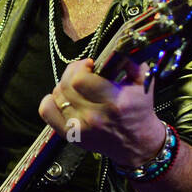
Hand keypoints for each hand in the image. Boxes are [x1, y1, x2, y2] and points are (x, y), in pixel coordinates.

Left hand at [39, 57, 165, 167]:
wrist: (138, 144)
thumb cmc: (140, 111)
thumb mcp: (144, 83)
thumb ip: (131, 61)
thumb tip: (116, 47)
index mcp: (114, 102)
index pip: (80, 79)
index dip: (81, 67)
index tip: (90, 66)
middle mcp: (95, 117)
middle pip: (65, 85)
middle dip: (72, 72)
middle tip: (83, 73)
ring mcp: (81, 128)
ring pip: (56, 95)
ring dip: (64, 86)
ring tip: (78, 87)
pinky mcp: (71, 136)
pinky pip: (47, 111)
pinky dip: (51, 100)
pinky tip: (63, 98)